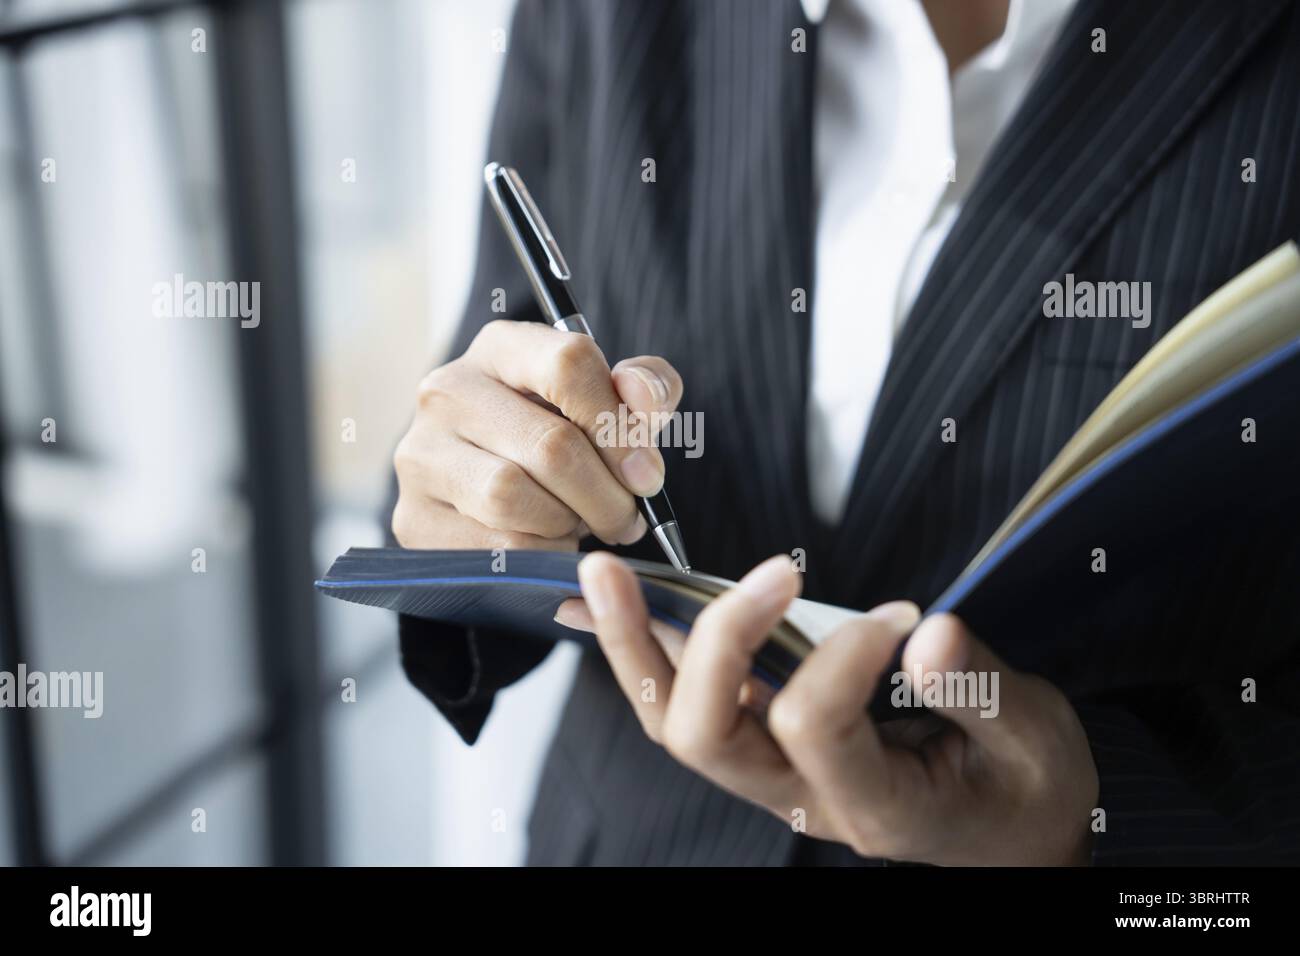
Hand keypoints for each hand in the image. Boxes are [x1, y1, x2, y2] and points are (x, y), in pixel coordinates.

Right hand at [391, 320, 682, 549]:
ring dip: (568, 524)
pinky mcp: (414, 518)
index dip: (620, 424)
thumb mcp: (609, 404)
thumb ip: (645, 389)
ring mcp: (422, 455)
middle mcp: (448, 391)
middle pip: (550, 444)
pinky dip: (540, 555)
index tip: (645, 472)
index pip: (569, 364)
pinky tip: (547, 544)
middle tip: (626, 516)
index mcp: (501, 348)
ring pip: (514, 497)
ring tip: (578, 522)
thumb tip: (641, 399)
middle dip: (606, 495)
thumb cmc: (561, 439)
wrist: (490, 496)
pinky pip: (495, 548)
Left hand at [561, 552, 1099, 865]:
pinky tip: (618, 600)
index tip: (902, 611)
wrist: (1012, 834)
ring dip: (637, 644)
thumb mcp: (1035, 740)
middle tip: (757, 570)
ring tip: (604, 572)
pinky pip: (685, 706)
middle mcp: (801, 799)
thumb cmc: (1025, 786)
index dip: (846, 656)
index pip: (816, 726)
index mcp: (876, 807)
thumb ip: (980, 689)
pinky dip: (648, 651)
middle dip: (718, 643)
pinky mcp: (764, 746)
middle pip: (707, 735)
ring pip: (674, 723)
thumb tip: (927, 630)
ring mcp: (773, 777)